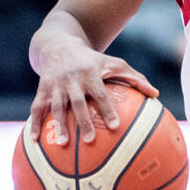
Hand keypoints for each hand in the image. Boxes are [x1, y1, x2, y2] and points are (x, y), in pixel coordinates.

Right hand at [28, 36, 157, 146]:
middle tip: (90, 140)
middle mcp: (72, 80)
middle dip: (83, 121)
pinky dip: (34, 123)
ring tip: (64, 144)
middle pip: (77, 102)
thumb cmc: (93, 59)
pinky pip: (36, 108)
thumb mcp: (114, 63)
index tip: (116, 126)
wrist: (59, 45)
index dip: (107, 109)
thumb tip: (156, 94)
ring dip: (58, 125)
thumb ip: (135, 78)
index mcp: (90, 74)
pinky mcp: (41, 89)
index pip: (101, 94)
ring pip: (56, 107)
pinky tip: (34, 140)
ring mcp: (55, 85)